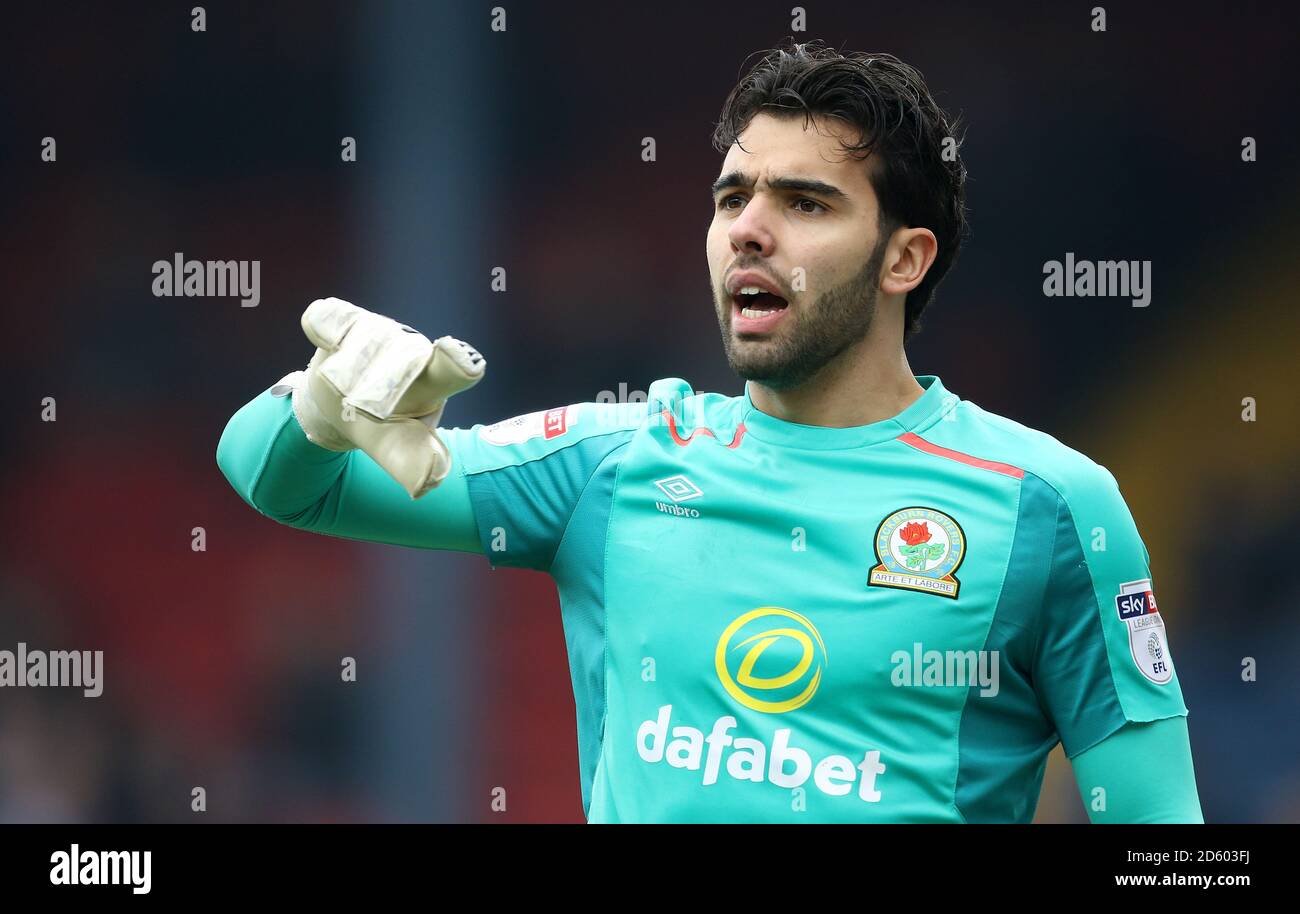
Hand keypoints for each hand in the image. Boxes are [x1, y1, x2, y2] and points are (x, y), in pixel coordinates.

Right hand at [290, 297, 484, 497]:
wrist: (337, 406)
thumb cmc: (380, 426)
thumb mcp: (395, 449)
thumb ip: (412, 464)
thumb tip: (429, 480)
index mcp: (431, 383)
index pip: (451, 370)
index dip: (457, 364)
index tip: (467, 363)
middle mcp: (410, 349)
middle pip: (397, 355)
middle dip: (377, 382)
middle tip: (362, 403)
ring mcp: (377, 331)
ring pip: (362, 339)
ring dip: (346, 367)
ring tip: (343, 383)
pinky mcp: (342, 322)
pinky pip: (328, 318)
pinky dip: (323, 327)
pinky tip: (325, 340)